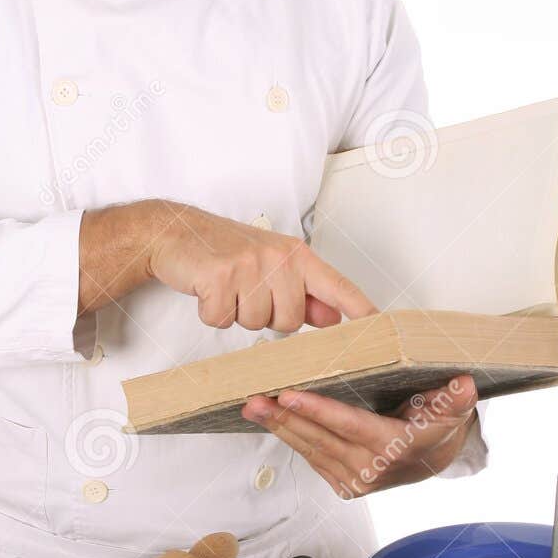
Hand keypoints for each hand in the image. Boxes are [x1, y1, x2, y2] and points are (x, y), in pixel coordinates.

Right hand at [145, 202, 375, 332]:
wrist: (176, 230)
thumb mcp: (272, 265)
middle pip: (290, 321)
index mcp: (297, 255)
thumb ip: (304, 293)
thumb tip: (334, 318)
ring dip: (236, 314)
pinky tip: (207, 290)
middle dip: (266, 316)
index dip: (360, 310)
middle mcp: (279, 257)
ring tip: (226, 287)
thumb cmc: (226, 250)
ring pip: (256, 324)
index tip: (380, 328)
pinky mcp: (219, 275)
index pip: (337, 286)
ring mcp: (249, 265)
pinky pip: (222, 320)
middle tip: (246, 290)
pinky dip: (211, 313)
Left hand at [241, 375, 478, 497]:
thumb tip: (463, 384)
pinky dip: (292, 440)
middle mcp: (370, 469)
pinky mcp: (344, 485)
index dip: (317, 410)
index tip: (288, 395)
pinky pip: (313, 459)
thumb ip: (456, 398)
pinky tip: (274, 422)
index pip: (348, 425)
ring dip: (280, 428)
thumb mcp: (453, 410)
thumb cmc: (437, 428)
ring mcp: (355, 480)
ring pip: (310, 450)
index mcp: (392, 448)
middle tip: (254, 400)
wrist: (436, 460)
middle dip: (283, 418)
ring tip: (254, 407)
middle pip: (319, 439)